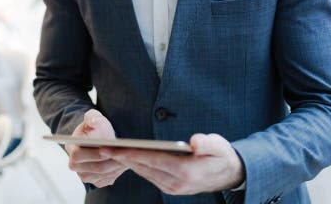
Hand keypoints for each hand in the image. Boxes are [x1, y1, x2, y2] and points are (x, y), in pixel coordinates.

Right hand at [66, 110, 127, 187]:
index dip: (95, 154)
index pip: (79, 155)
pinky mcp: (95, 181)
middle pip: (95, 167)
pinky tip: (125, 162)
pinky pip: (108, 179)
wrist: (98, 140)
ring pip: (104, 174)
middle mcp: (75, 165)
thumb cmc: (95, 128)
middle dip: (112, 161)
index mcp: (71, 149)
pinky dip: (118, 172)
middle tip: (127, 155)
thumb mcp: (93, 117)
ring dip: (117, 167)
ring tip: (129, 158)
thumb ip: (92, 117)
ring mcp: (84, 175)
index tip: (110, 149)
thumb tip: (93, 121)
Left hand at [102, 133, 243, 194]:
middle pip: (144, 167)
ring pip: (143, 172)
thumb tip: (194, 142)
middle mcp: (176, 183)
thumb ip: (206, 144)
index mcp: (186, 172)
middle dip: (122, 158)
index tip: (115, 149)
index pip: (153, 161)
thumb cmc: (221, 156)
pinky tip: (126, 157)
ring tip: (109, 151)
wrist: (229, 175)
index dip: (132, 154)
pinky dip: (136, 166)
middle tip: (102, 148)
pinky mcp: (170, 187)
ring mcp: (172, 187)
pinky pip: (148, 175)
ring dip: (126, 163)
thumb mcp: (219, 146)